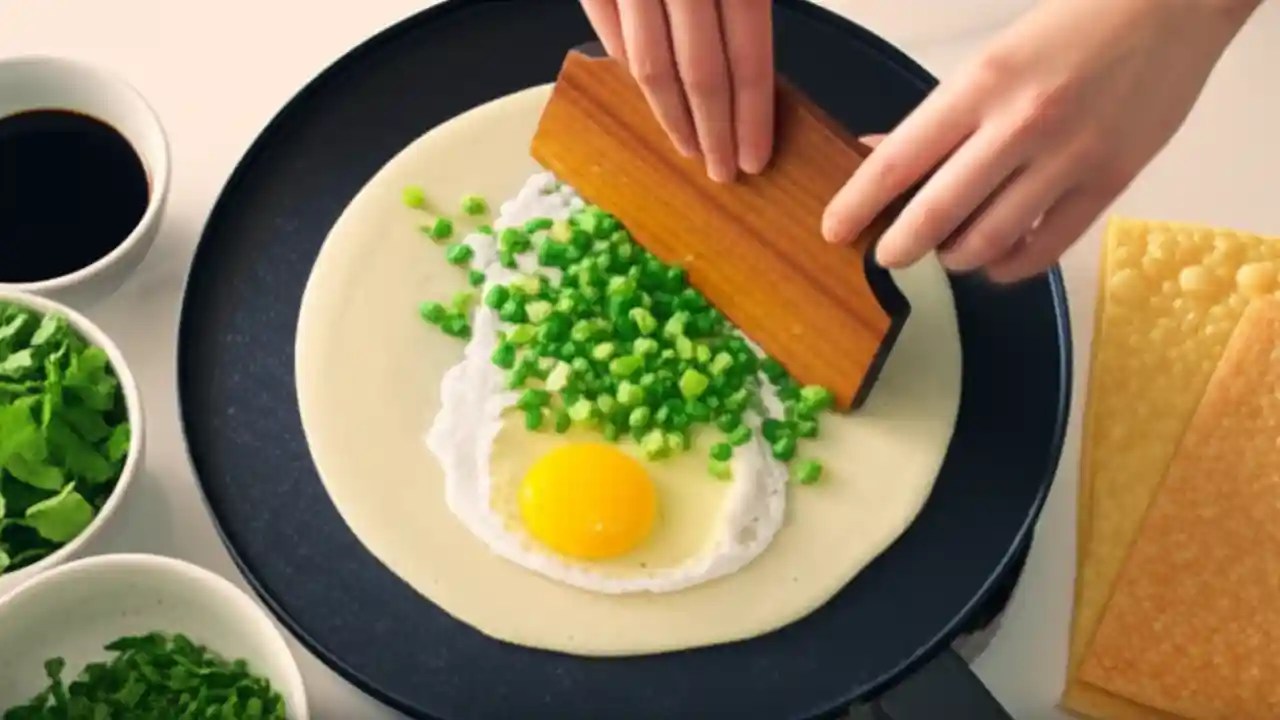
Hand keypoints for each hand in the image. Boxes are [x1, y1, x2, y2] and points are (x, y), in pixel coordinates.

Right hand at [579, 0, 774, 181]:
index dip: (753, 117)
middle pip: (701, 75)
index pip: (747, 61)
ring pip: (650, 65)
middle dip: (714, 133)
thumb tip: (746, 67)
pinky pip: (608, 30)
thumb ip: (744, 2)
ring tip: (687, 146)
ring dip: (670, 116)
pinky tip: (645, 89)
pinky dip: (626, 63)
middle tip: (722, 171)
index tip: (754, 159)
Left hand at [822, 0, 1260, 282]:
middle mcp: (1020, 125)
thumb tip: (875, 152)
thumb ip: (937, 116)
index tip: (835, 231)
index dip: (858, 204)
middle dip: (900, 246)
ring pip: (988, 241)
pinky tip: (995, 260)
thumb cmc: (1071, 30)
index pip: (898, 161)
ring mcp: (1068, 158)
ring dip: (954, 257)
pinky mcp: (1109, 183)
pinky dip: (1008, 266)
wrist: (1169, 9)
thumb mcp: (990, 61)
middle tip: (889, 255)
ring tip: (948, 249)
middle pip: (936, 214)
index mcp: (979, 86)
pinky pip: (1043, 250)